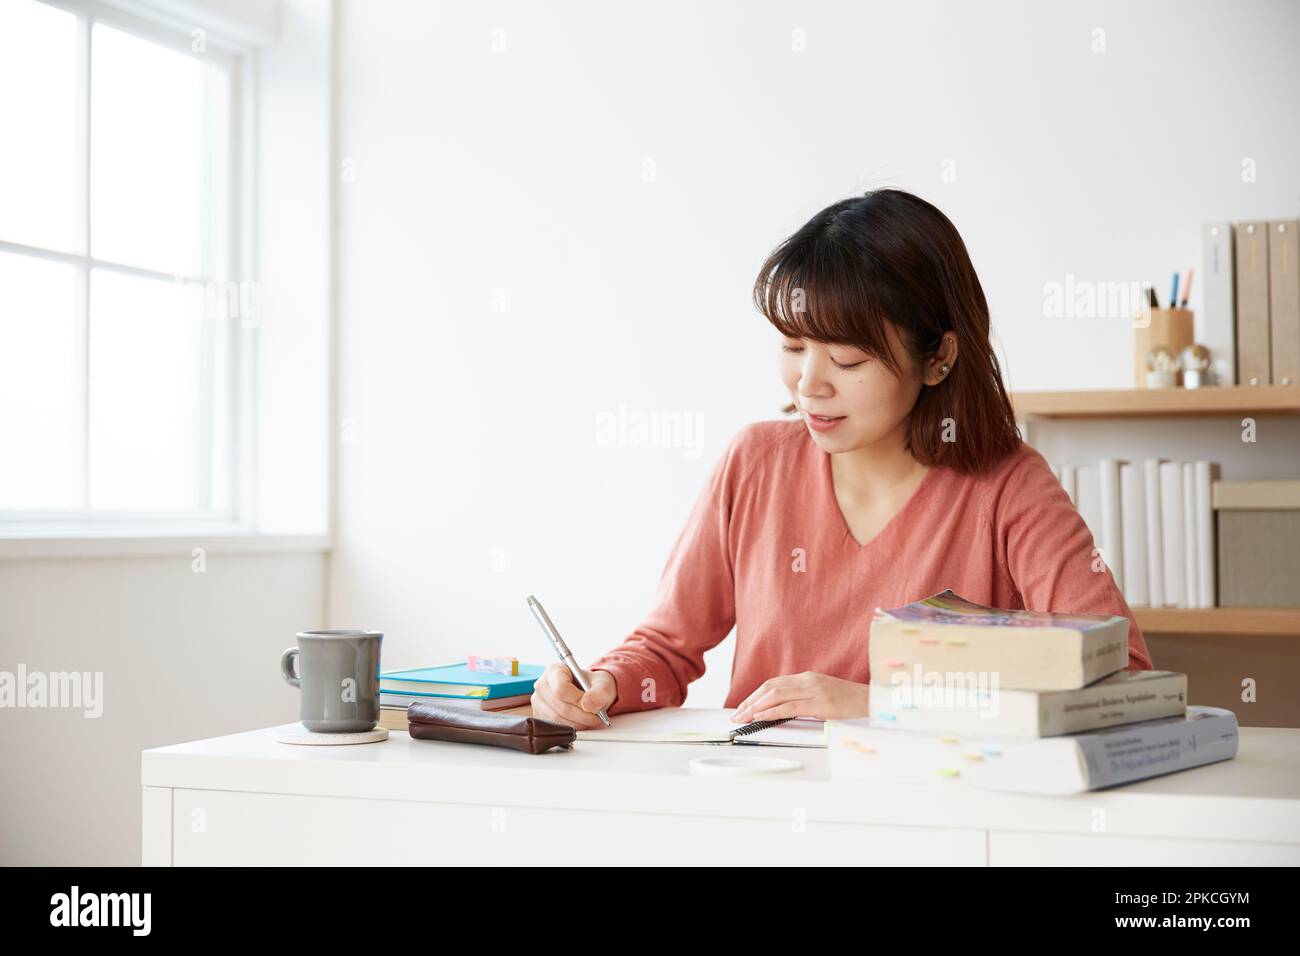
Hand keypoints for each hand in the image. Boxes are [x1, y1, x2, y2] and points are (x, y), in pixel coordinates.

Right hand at [530, 662, 617, 729]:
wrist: (589, 693)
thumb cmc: (592, 685)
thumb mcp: (603, 684)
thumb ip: (599, 692)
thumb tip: (588, 704)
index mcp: (555, 670)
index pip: (561, 688)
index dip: (578, 699)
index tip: (590, 703)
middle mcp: (543, 685)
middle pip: (560, 706)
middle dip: (582, 714)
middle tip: (596, 716)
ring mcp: (539, 701)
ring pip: (557, 719)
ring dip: (578, 723)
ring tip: (590, 719)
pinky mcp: (540, 715)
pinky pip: (555, 726)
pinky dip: (571, 727)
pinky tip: (580, 721)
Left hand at [731, 671, 869, 722]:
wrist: (874, 701)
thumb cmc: (849, 702)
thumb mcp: (823, 696)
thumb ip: (803, 698)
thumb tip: (780, 709)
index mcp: (807, 677)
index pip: (773, 684)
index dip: (754, 695)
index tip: (742, 707)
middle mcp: (808, 680)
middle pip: (770, 687)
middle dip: (750, 701)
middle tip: (736, 715)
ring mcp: (815, 690)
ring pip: (776, 695)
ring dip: (756, 708)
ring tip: (743, 718)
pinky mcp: (822, 703)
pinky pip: (791, 707)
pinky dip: (772, 712)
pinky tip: (761, 717)